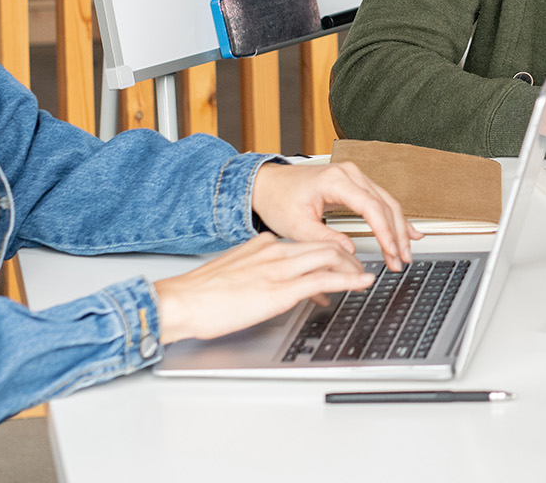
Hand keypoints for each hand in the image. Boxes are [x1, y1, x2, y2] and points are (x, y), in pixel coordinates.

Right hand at [151, 233, 373, 343]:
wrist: (180, 303)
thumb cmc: (198, 294)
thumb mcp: (233, 269)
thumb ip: (254, 264)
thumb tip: (268, 271)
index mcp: (263, 244)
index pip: (307, 242)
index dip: (330, 251)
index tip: (341, 261)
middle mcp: (275, 251)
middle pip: (326, 245)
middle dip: (350, 257)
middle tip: (362, 269)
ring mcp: (280, 269)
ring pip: (331, 257)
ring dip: (354, 267)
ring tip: (366, 277)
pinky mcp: (281, 290)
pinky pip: (325, 279)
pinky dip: (350, 279)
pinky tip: (363, 283)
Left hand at [250, 160, 411, 269]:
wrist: (266, 184)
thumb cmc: (278, 200)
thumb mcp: (297, 226)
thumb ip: (326, 240)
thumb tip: (351, 253)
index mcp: (336, 180)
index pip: (371, 207)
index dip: (385, 232)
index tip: (391, 252)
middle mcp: (349, 173)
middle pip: (385, 204)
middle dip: (397, 235)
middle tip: (401, 260)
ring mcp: (354, 176)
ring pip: (387, 202)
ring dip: (399, 229)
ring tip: (406, 252)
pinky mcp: (354, 183)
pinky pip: (381, 200)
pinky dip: (394, 218)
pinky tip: (408, 231)